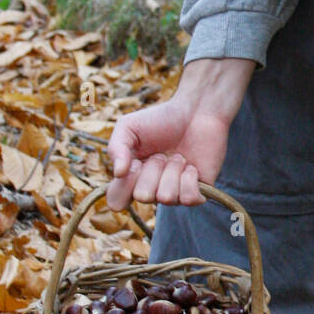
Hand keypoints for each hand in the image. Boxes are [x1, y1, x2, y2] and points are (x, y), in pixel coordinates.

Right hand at [106, 58, 255, 209]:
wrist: (196, 112)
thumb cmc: (161, 120)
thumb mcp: (128, 127)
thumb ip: (116, 148)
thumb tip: (118, 173)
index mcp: (131, 179)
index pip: (117, 202)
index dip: (124, 185)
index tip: (136, 164)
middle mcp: (152, 191)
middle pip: (143, 197)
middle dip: (153, 169)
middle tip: (161, 153)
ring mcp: (174, 194)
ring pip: (166, 197)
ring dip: (172, 170)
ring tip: (178, 156)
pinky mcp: (197, 194)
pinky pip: (188, 199)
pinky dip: (189, 178)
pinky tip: (191, 166)